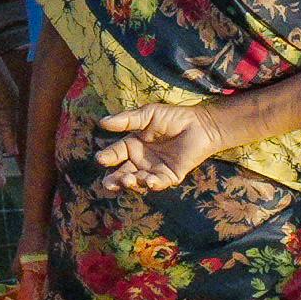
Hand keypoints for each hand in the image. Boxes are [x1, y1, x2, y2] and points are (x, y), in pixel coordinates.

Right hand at [84, 96, 228, 194]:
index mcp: (132, 145)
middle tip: (108, 183)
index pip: (115, 154)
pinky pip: (158, 184)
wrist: (199, 125)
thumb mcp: (147, 115)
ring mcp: (153, 170)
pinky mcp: (169, 177)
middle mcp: (140, 161)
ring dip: (130, 183)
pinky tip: (148, 181)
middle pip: (122, 174)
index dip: (107, 157)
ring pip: (137, 182)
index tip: (100, 159)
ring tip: (128, 180)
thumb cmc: (173, 117)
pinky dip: (152, 184)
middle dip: (113, 180)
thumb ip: (126, 120)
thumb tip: (102, 122)